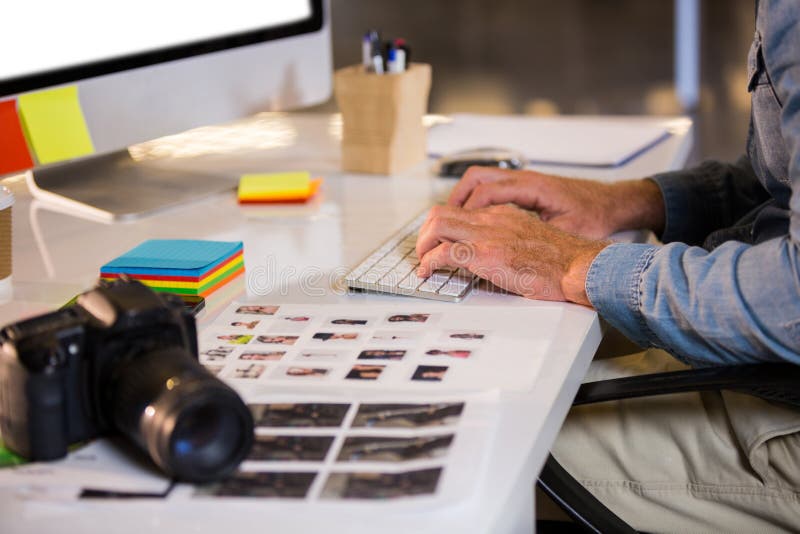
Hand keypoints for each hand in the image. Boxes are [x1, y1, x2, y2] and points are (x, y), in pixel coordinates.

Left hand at [415, 204, 608, 304]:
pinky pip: (444, 252)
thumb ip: (508, 239)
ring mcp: (487, 236)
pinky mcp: (486, 255)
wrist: (577, 265)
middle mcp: (491, 220)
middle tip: (423, 251)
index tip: (437, 241)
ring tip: (422, 262)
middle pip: (441, 212)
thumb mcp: (530, 239)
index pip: (460, 210)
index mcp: (502, 215)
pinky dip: (428, 262)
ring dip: (422, 245)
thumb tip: (494, 254)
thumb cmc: (561, 260)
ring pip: (437, 225)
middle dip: (424, 233)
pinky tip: (427, 273)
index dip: (442, 225)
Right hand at [448, 166, 664, 237]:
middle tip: (437, 229)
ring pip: (480, 181)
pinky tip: (471, 221)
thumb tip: (503, 252)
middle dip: (452, 202)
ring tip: (448, 224)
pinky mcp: (524, 190)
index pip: (485, 191)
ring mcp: (523, 182)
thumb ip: (530, 240)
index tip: (451, 233)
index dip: (464, 212)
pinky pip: (490, 189)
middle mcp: (524, 180)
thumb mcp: (564, 232)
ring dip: (461, 200)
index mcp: (531, 187)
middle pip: (475, 179)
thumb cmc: (594, 216)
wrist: (612, 207)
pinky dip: (474, 202)